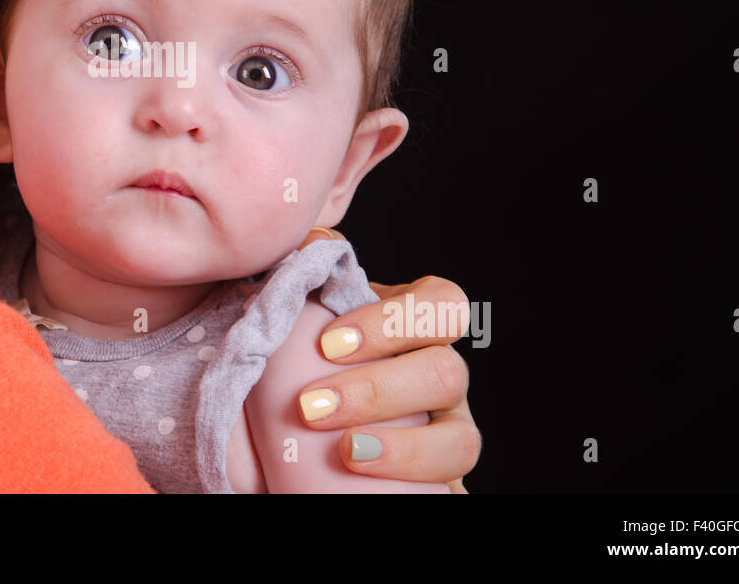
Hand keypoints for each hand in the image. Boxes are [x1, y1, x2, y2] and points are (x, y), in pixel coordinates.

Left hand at [295, 240, 480, 489]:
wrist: (278, 438)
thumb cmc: (287, 366)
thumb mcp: (291, 317)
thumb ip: (300, 274)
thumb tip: (311, 241)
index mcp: (413, 328)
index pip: (442, 303)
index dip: (394, 321)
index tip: (328, 343)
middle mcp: (439, 379)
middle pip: (448, 374)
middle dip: (379, 391)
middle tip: (310, 407)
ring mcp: (443, 434)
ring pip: (461, 442)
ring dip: (406, 450)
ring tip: (345, 454)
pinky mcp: (433, 485)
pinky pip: (453, 493)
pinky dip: (440, 496)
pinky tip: (379, 492)